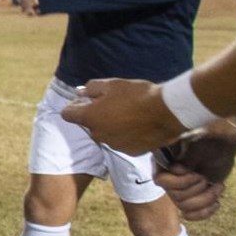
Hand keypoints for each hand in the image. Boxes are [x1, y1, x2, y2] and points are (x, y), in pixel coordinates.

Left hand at [61, 78, 185, 154]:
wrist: (168, 112)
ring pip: (106, 134)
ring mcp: (114, 145)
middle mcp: (97, 134)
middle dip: (96, 115)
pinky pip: (123, 142)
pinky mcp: (130, 151)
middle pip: (89, 124)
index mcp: (89, 117)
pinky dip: (127, 135)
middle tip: (114, 104)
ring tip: (130, 114)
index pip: (67, 114)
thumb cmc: (138, 95)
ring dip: (112, 126)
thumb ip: (91, 88)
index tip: (85, 101)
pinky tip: (139, 125)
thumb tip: (80, 93)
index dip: (75, 106)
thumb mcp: (112, 84)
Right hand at [156, 123, 235, 220]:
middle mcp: (169, 178)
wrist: (224, 145)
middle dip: (197, 190)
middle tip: (208, 179)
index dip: (181, 182)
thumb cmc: (211, 139)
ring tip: (218, 187)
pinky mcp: (192, 198)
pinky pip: (191, 215)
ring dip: (205, 199)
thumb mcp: (198, 142)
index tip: (197, 174)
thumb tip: (176, 170)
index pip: (162, 181)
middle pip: (175, 197)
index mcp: (165, 164)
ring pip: (184, 207)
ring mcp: (180, 190)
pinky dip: (204, 212)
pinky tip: (216, 203)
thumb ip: (186, 155)